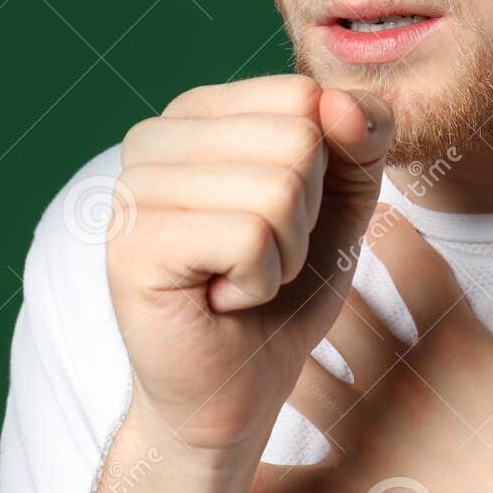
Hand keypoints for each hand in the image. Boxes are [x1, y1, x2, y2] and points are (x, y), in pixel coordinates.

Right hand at [108, 76, 392, 460]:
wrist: (231, 396)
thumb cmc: (280, 298)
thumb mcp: (341, 205)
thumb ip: (359, 140)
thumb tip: (340, 99)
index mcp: (194, 113)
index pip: (302, 96)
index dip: (322, 171)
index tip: (275, 221)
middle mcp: (151, 136)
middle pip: (296, 139)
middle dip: (305, 217)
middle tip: (256, 259)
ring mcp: (133, 186)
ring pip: (278, 188)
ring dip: (282, 256)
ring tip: (236, 281)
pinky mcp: (133, 242)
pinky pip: (250, 239)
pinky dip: (257, 285)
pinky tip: (218, 302)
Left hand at [246, 207, 492, 492]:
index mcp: (456, 346)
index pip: (414, 267)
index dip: (389, 229)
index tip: (367, 202)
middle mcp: (400, 383)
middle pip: (339, 310)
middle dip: (310, 274)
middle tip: (283, 244)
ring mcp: (370, 441)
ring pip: (303, 380)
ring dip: (272, 353)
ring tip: (247, 325)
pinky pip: (289, 483)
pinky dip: (258, 472)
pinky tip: (233, 456)